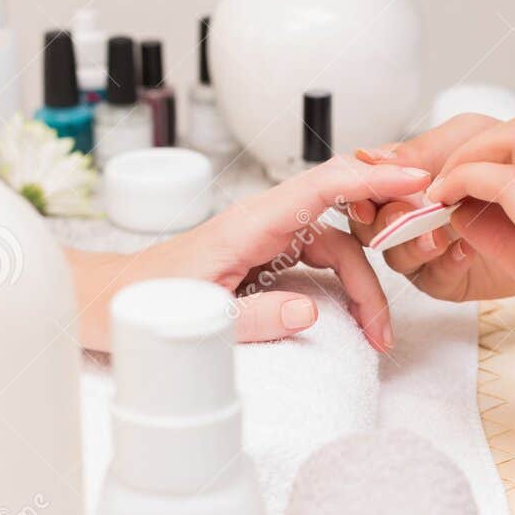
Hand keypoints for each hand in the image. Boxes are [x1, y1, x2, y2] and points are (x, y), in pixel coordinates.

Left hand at [70, 156, 430, 350]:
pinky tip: (354, 320)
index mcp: (247, 223)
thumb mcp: (197, 318)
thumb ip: (254, 318)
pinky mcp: (265, 258)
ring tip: (375, 335)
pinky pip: (320, 262)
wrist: (100, 302)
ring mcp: (265, 240)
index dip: (372, 179)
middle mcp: (261, 224)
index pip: (322, 186)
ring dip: (362, 288)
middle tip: (394, 313)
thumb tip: (308, 313)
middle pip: (342, 225)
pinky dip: (344, 289)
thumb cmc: (135, 302)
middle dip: (379, 260)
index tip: (414, 180)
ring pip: (336, 248)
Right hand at [345, 115, 514, 302]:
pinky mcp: (447, 278)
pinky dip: (448, 263)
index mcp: (400, 179)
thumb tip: (368, 156)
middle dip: (385, 221)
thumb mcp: (467, 138)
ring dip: (414, 243)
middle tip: (405, 213)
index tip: (369, 192)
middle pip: (368, 228)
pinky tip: (466, 248)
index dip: (358, 192)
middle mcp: (405, 216)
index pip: (360, 188)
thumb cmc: (511, 160)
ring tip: (438, 233)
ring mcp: (423, 249)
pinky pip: (433, 279)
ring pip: (395, 256)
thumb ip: (418, 149)